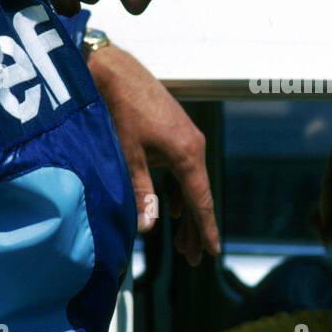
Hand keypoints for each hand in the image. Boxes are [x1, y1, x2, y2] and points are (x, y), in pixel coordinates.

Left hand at [88, 44, 220, 265]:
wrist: (118, 71)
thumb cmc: (122, 110)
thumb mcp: (129, 155)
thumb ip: (142, 191)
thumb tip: (148, 227)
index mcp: (187, 154)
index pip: (201, 201)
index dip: (206, 229)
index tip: (214, 252)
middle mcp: (194, 147)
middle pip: (199, 197)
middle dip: (196, 229)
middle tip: (192, 259)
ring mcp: (187, 139)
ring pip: (191, 185)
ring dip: (187, 214)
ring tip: (183, 244)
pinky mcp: (177, 134)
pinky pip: (185, 172)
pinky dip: (181, 194)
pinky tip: (175, 210)